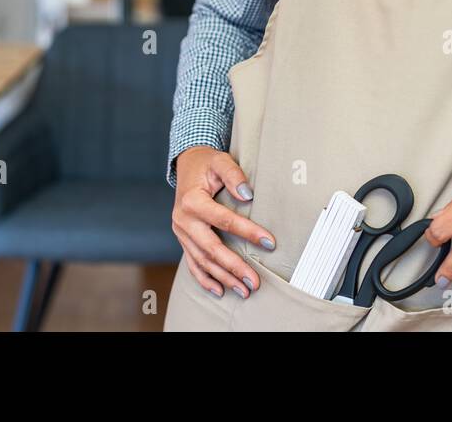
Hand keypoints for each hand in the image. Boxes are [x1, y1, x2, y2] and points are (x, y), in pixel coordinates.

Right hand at [172, 146, 275, 299]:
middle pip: (211, 249)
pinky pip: (192, 263)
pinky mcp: (183, 239)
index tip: (269, 243)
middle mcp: (183, 220)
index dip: (248, 232)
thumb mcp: (220, 161)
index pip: (224, 220)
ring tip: (244, 291)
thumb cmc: (207, 164)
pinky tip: (220, 291)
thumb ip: (234, 175)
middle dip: (234, 267)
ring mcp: (181, 233)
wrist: (186, 165)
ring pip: (202, 261)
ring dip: (223, 278)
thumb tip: (248, 195)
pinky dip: (205, 279)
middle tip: (255, 282)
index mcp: (192, 201)